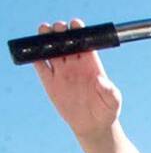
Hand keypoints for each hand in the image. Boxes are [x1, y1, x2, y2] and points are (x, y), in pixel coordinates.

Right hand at [31, 19, 121, 138]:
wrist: (93, 127)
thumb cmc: (106, 112)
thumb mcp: (113, 102)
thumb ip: (110, 91)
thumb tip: (100, 80)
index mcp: (90, 63)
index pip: (83, 41)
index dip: (78, 30)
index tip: (75, 25)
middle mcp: (74, 63)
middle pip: (64, 40)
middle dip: (60, 30)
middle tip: (58, 29)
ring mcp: (61, 71)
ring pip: (50, 49)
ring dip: (45, 38)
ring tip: (44, 32)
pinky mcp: (49, 81)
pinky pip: (40, 65)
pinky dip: (35, 57)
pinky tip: (35, 53)